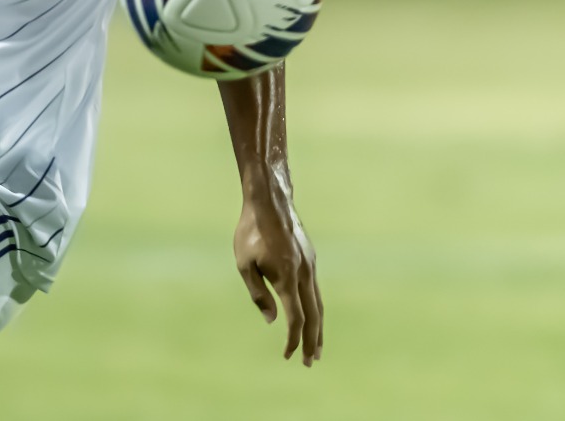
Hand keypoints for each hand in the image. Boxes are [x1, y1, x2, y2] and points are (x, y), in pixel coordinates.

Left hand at [234, 191, 323, 364]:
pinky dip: (317, 309)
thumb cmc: (251, 233)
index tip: (288, 355)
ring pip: (319, 303)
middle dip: (312, 341)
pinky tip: (313, 316)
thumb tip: (272, 320)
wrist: (269, 202)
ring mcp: (311, 266)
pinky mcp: (311, 259)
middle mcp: (304, 274)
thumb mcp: (245, 264)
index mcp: (287, 278)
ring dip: (318, 328)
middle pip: (314, 316)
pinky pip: (316, 290)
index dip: (293, 339)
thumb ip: (258, 294)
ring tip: (317, 347)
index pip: (296, 318)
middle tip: (310, 361)